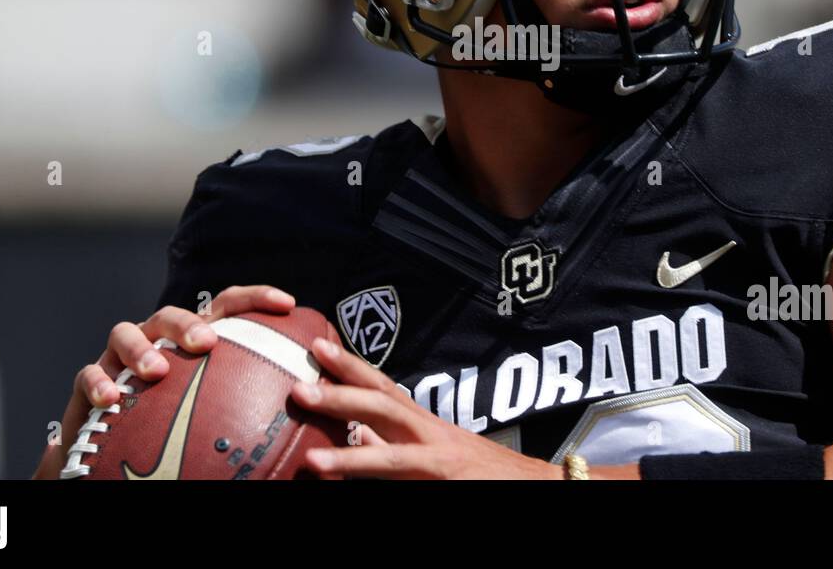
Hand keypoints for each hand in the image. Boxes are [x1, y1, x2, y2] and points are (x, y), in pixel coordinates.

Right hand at [31, 284, 295, 478]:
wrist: (116, 455)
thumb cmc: (177, 428)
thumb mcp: (218, 414)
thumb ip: (254, 407)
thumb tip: (314, 426)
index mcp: (192, 339)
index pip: (226, 306)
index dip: (257, 298)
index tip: (287, 304)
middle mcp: (156, 339)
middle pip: (170, 314)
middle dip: (188, 323)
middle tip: (206, 344)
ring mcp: (119, 357)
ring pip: (125, 332)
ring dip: (140, 349)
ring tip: (157, 371)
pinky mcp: (90, 381)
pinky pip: (88, 373)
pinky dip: (99, 382)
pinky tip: (112, 399)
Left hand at [289, 337, 562, 479]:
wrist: (534, 484)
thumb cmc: (477, 469)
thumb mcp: (433, 448)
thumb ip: (394, 441)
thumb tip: (356, 433)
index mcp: (421, 422)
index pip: (382, 385)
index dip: (350, 365)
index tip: (317, 345)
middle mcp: (429, 434)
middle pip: (384, 405)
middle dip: (341, 394)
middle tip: (298, 386)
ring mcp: (439, 460)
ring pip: (391, 455)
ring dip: (350, 457)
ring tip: (311, 461)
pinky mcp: (446, 483)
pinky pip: (406, 483)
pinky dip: (379, 483)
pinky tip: (354, 488)